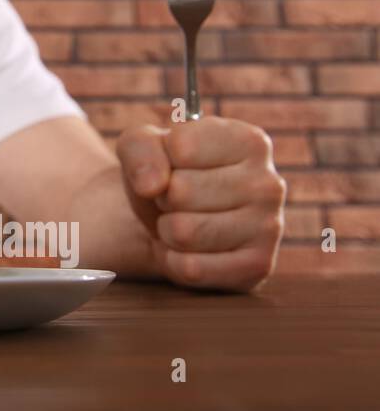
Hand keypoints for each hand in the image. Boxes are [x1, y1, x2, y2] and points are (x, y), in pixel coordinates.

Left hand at [116, 117, 285, 291]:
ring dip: (167, 230)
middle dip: (164, 197)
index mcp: (250, 142)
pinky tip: (190, 249)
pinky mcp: (258, 266)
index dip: (162, 159)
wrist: (173, 218)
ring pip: (184, 233)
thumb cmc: (164, 172)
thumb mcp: (143, 144)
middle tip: (177, 199)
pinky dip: (174, 260)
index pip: (182, 147)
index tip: (176, 165)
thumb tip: (152, 186)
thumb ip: (140, 149)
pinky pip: (192, 269)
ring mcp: (270, 227)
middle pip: (181, 192)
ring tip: (182, 221)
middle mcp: (269, 183)